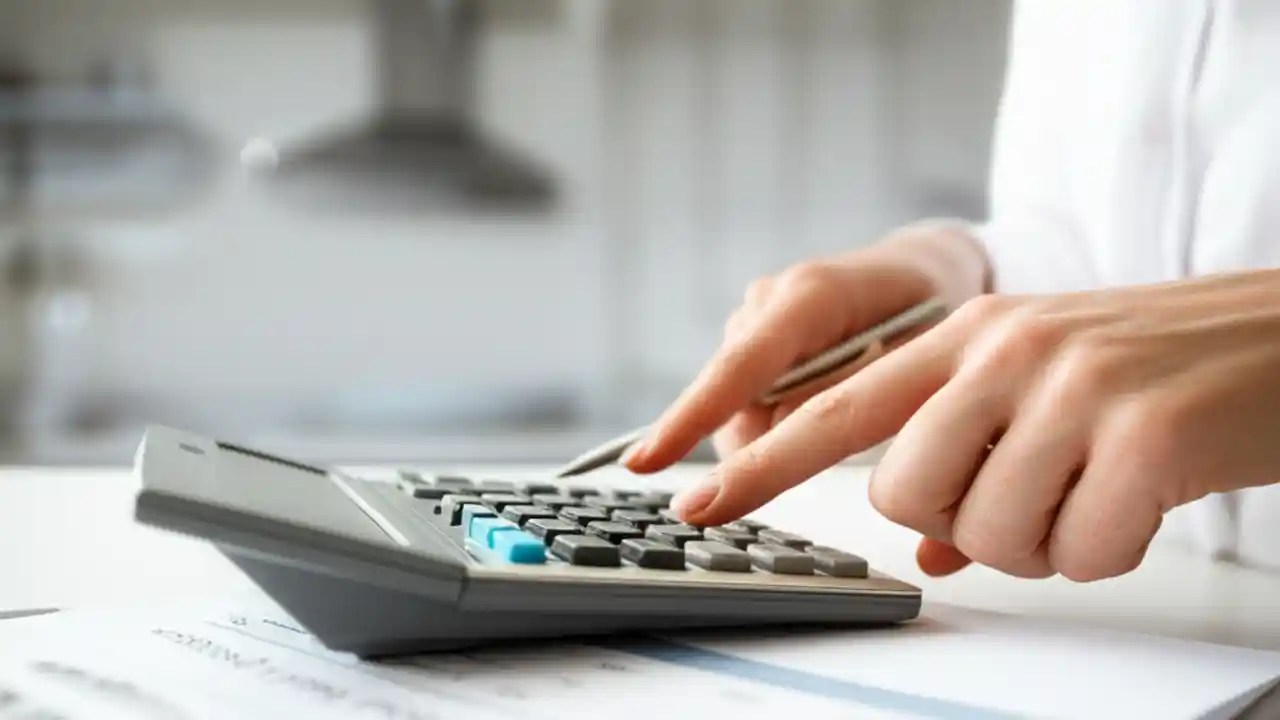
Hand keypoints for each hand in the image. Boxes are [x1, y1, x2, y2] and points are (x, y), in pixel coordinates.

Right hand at [622, 220, 987, 474]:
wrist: (928, 267)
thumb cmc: (933, 309)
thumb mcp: (915, 356)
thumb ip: (845, 395)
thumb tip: (777, 437)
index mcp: (810, 295)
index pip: (739, 367)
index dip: (691, 419)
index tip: (646, 461)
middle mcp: (769, 299)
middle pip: (730, 398)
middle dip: (761, 441)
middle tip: (821, 451)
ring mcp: (756, 313)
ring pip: (738, 403)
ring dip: (776, 428)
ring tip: (841, 410)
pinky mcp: (754, 332)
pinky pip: (747, 395)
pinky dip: (777, 415)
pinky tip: (816, 401)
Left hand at [646, 268, 1279, 580]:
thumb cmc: (1151, 376)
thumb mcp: (1045, 397)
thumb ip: (971, 459)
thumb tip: (930, 555)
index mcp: (964, 338)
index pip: (837, 411)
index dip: (762, 465)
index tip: (696, 503)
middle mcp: (1003, 352)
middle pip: (904, 496)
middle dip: (959, 524)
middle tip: (1031, 495)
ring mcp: (1071, 388)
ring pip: (984, 535)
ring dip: (1039, 543)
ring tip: (1092, 492)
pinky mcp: (1143, 434)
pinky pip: (1078, 553)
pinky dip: (1105, 551)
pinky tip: (1140, 501)